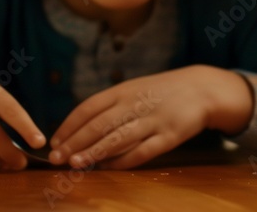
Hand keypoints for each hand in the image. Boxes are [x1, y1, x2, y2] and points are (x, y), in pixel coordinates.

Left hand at [49, 65, 253, 169]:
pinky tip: (108, 167)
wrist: (202, 89)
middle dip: (74, 142)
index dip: (69, 125)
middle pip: (99, 124)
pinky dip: (123, 161)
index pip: (89, 108)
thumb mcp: (135, 88)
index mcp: (124, 90)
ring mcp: (153, 120)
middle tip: (56, 157)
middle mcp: (136, 104)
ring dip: (94, 152)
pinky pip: (142, 151)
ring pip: (118, 138)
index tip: (54, 141)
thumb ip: (110, 105)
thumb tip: (78, 128)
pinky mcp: (169, 136)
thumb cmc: (162, 91)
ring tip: (75, 163)